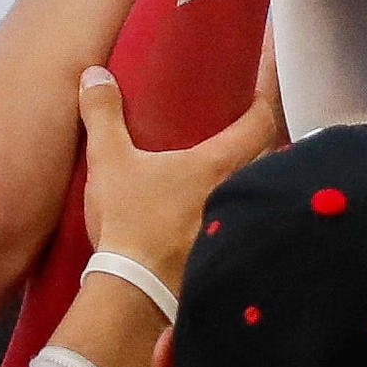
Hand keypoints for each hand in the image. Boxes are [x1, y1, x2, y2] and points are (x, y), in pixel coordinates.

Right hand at [76, 61, 284, 279]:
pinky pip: (247, 218)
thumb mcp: (108, 162)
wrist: (136, 291)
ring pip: (261, 186)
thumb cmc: (130, 224)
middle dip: (263, 133)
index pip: (261, 120)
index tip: (261, 78)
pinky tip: (224, 207)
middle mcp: (238, 191)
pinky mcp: (228, 251)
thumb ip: (102, 115)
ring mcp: (236, 224)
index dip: (265, 95)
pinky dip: (244, 205)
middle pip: (271, 152)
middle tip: (249, 116)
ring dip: (256, 170)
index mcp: (218, 164)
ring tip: (239, 159)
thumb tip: (95, 75)